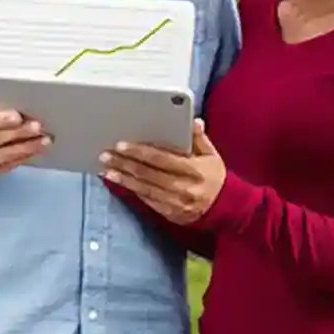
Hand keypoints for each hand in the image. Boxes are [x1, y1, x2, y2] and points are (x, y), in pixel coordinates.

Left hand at [100, 119, 224, 224]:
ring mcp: (174, 202)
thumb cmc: (215, 177)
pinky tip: (120, 183)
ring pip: (143, 189)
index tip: (121, 145)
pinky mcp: (169, 213)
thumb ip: (199, 138)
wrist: (226, 208)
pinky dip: (132, 191)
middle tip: (106, 155)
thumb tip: (193, 121)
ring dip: (123, 179)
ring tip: (106, 170)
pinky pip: (147, 200)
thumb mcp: (212, 155)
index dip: (139, 152)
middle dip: (124, 163)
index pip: (160, 159)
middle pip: (147, 174)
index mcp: (193, 170)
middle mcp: (182, 187)